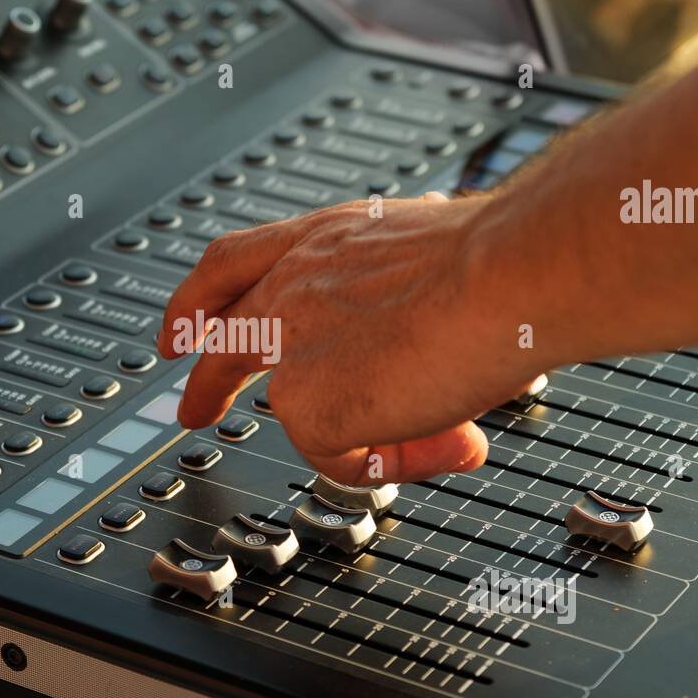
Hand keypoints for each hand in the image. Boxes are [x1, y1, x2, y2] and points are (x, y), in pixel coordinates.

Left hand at [156, 193, 545, 483]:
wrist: (512, 270)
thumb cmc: (500, 257)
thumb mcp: (429, 263)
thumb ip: (410, 317)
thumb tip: (431, 370)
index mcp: (326, 239)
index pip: (237, 262)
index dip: (203, 298)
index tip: (186, 323)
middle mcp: (296, 285)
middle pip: (226, 338)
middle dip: (207, 382)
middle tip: (193, 410)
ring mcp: (292, 345)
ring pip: (296, 412)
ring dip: (357, 440)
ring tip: (421, 445)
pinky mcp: (306, 403)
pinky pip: (341, 457)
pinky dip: (396, 459)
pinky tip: (447, 437)